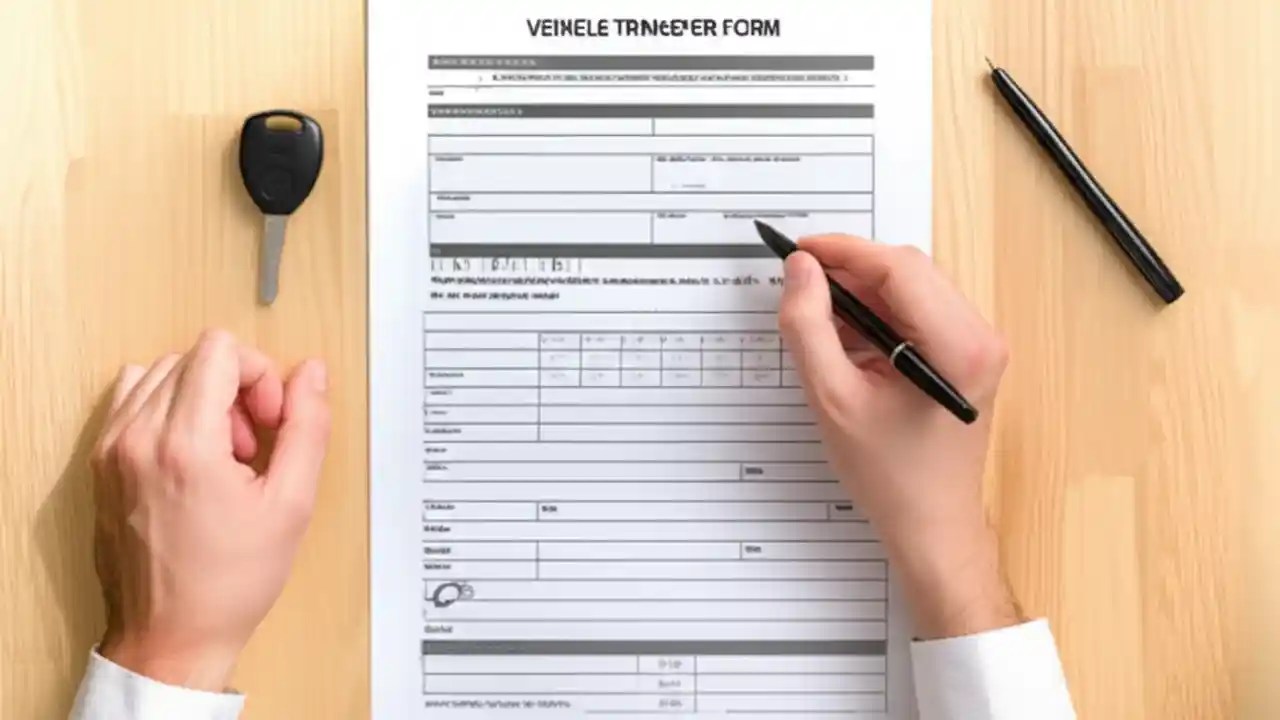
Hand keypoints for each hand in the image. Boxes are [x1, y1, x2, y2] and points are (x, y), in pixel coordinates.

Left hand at [90, 330, 329, 689]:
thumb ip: (307, 427)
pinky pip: (131, 402)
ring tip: (222, 451)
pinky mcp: (99, 464)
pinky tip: (192, 456)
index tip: (271, 422)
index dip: (260, 375)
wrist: (171, 637)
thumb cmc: (229, 582)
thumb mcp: (291, 504)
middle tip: (253, 440)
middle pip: (191, 358)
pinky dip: (167, 411)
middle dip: (234, 386)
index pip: (220, 350)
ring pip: (159, 374)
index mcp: (184, 444)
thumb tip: (310, 374)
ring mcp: (110, 450)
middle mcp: (136, 437)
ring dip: (199, 397)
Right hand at [778, 235, 1019, 638]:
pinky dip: (877, 314)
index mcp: (959, 346)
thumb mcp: (833, 399)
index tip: (799, 251)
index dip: (842, 251)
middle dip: (850, 270)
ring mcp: (977, 345)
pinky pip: (916, 312)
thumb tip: (799, 271)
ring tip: (818, 317)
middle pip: (907, 271)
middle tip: (800, 281)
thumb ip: (809, 327)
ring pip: (911, 288)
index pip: (898, 268)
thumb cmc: (890, 476)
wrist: (931, 525)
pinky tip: (844, 337)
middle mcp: (980, 337)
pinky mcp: (965, 355)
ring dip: (862, 293)